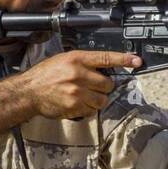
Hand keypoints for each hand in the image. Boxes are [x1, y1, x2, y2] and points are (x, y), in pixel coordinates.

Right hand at [14, 50, 141, 119]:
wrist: (29, 91)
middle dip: (104, 86)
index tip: (137, 61)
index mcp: (77, 59)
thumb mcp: (65, 59)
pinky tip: (77, 102)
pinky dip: (88, 108)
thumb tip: (105, 68)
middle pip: (108, 84)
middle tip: (94, 86)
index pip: (106, 58)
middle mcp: (78, 74)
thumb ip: (85, 62)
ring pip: (102, 99)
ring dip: (98, 99)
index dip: (124, 60)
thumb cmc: (46, 74)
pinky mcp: (74, 106)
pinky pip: (92, 110)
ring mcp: (77, 92)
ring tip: (85, 96)